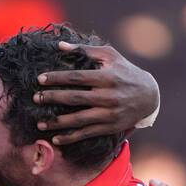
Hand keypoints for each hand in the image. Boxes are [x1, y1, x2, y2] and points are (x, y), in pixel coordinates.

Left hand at [34, 41, 158, 144]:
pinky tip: (56, 138)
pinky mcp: (110, 127)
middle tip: (36, 98)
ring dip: (58, 122)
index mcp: (107, 77)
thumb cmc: (126, 72)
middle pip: (75, 98)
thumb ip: (85, 51)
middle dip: (53, 98)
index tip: (40, 79)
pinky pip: (87, 133)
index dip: (57, 78)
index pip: (77, 78)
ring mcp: (109, 114)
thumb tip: (60, 46)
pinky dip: (71, 137)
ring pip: (79, 119)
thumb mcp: (111, 56)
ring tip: (40, 123)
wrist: (149, 96)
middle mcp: (108, 96)